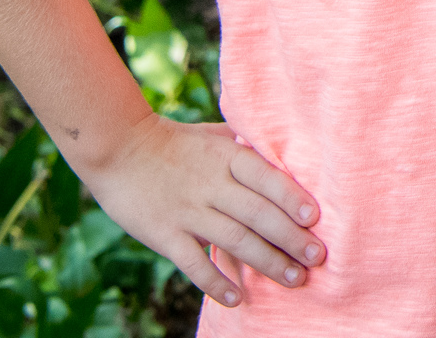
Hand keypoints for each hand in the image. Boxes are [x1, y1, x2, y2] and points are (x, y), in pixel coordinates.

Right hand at [76, 115, 324, 308]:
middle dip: (291, 238)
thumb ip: (247, 146)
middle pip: (258, 214)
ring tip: (294, 279)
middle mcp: (211, 184)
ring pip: (234, 240)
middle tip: (317, 258)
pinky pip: (193, 263)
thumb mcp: (215, 135)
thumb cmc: (175, 141)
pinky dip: (215, 283)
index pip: (267, 178)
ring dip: (267, 262)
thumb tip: (288, 152)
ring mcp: (188, 211)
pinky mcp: (164, 234)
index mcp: (227, 157)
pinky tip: (237, 298)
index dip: (292, 198)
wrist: (118, 148)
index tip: (316, 218)